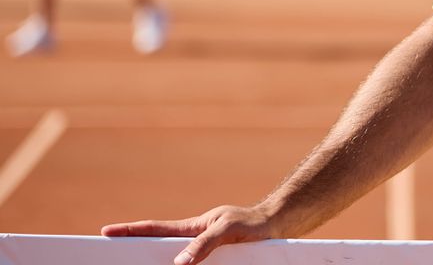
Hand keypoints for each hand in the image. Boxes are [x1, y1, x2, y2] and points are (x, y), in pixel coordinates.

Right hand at [101, 204, 275, 264]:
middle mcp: (193, 240)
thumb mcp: (227, 229)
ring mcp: (201, 252)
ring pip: (175, 262)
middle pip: (158, 248)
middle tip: (111, 256)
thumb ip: (204, 244)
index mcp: (192, 227)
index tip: (107, 231)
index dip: (131, 231)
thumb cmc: (251, 223)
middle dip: (136, 252)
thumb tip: (179, 263)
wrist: (274, 227)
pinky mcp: (213, 262)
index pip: (156, 229)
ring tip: (138, 264)